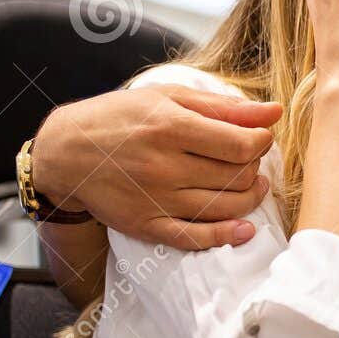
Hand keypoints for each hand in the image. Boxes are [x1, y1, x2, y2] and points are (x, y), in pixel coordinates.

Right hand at [32, 85, 280, 249]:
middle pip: (237, 176)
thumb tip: (274, 112)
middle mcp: (164, 166)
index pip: (241, 144)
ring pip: (225, 207)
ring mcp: (155, 200)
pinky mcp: (146, 226)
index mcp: (170, 128)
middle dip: (254, 166)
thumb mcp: (168, 98)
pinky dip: (227, 236)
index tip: (258, 137)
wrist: (64, 152)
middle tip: (248, 158)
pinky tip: (244, 228)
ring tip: (250, 184)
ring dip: (250, 197)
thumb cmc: (120, 117)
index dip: (262, 142)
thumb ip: (224, 107)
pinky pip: (196, 239)